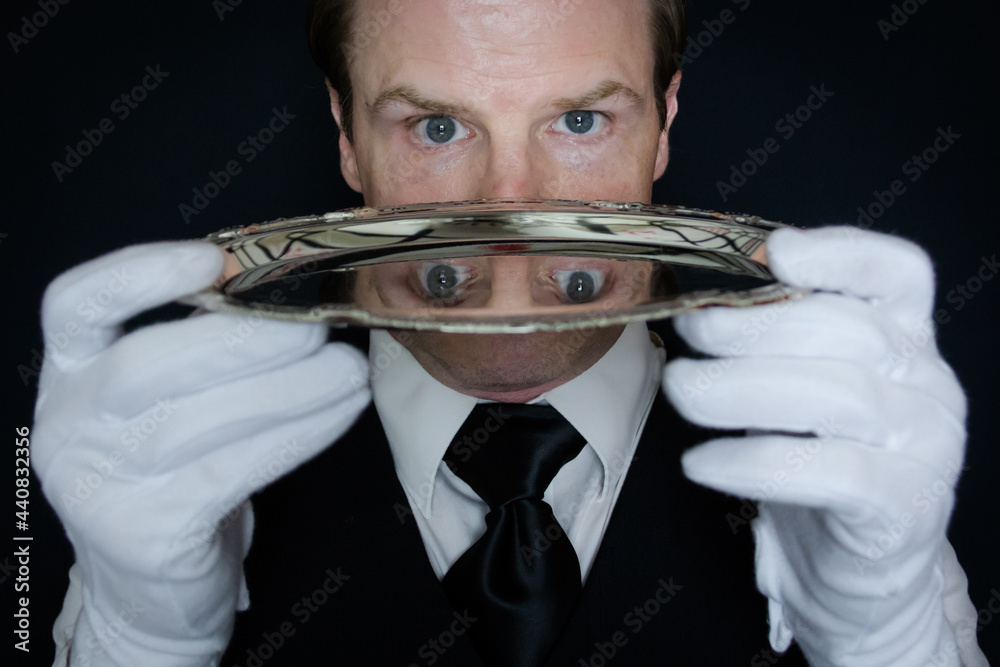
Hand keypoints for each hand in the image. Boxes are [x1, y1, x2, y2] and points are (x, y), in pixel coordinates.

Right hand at [32, 243, 370, 665]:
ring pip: (197, 422)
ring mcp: (98, 486)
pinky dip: (296, 436)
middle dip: (242, 339)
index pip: (74, 305)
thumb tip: (293, 293)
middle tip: (317, 325)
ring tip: (349, 370)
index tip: (214, 258)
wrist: (152, 591)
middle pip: (142, 365)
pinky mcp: (145, 535)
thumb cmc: (173, 474)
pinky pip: (231, 472)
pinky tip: (340, 411)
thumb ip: (200, 348)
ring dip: (289, 389)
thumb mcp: (165, 405)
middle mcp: (68, 425)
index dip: (138, 272)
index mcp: (70, 373)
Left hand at [663, 227, 974, 665]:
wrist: (854, 572)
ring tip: (681, 391)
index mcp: (907, 338)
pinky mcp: (905, 505)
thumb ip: (776, 345)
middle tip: (690, 332)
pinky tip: (701, 462)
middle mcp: (929, 382)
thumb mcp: (797, 391)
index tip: (772, 253)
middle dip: (754, 324)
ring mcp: (927, 445)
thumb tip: (702, 309)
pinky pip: (827, 471)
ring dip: (739, 387)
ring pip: (835, 394)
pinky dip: (752, 460)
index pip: (898, 272)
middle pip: (848, 328)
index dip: (839, 251)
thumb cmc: (815, 466)